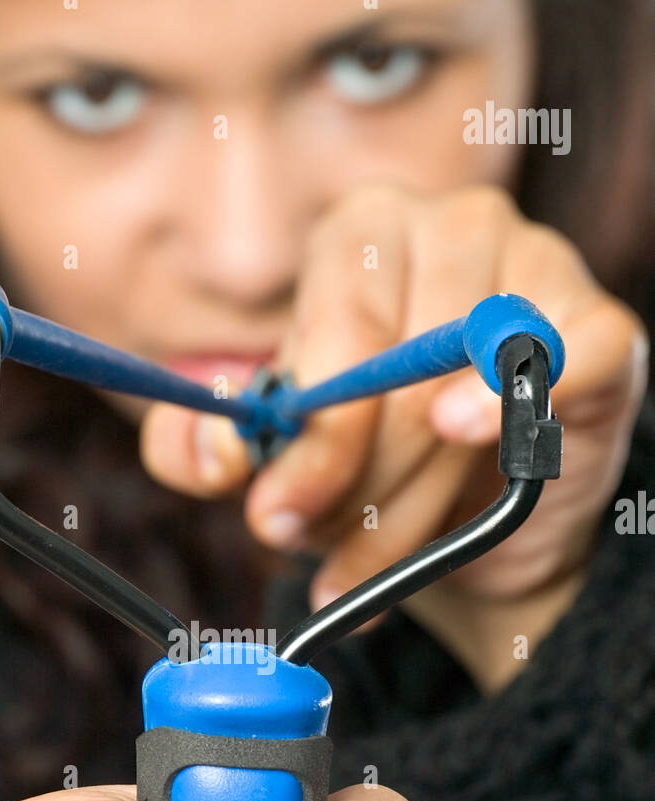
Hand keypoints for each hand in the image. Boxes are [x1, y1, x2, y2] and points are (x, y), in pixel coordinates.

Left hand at [140, 183, 648, 690]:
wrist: (481, 510)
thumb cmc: (370, 460)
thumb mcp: (278, 453)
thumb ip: (205, 450)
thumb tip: (203, 455)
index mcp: (363, 236)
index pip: (336, 336)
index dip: (308, 439)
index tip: (274, 518)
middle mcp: (454, 227)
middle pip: (399, 379)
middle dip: (357, 493)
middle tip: (329, 566)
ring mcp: (539, 265)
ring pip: (466, 400)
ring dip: (417, 505)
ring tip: (388, 560)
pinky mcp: (604, 326)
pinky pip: (570, 363)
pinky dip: (518, 407)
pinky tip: (474, 437)